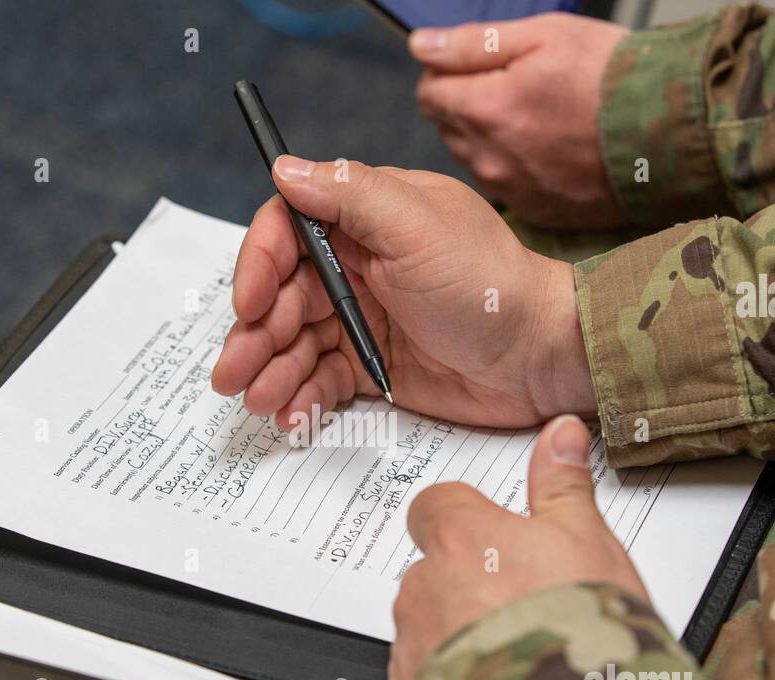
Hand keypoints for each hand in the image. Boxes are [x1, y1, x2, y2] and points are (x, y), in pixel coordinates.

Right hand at [212, 157, 594, 428]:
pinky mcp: (374, 367)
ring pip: (295, 343)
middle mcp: (359, 266)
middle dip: (256, 334)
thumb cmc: (491, 286)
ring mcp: (364, 319)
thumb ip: (351, 196)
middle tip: (234, 373)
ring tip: (260, 402)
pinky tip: (291, 417)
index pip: (289, 231)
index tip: (250, 304)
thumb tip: (286, 169)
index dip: (259, 266)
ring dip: (270, 371)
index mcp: (367, 220)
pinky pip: (321, 380)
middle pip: (282, 295)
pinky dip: (301, 398)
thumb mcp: (420, 227)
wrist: (540, 359)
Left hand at [387, 415, 647, 679]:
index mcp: (461, 539)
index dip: (464, 518)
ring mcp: (412, 646)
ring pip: (425, 627)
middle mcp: (424, 588)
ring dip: (458, 635)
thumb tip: (560, 434)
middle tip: (523, 605)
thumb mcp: (587, 542)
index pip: (435, 505)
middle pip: (432, 571)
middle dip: (469, 584)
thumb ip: (563, 485)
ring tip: (519, 656)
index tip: (493, 532)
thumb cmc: (576, 632)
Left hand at [410, 14, 626, 228]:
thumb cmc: (615, 77)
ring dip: (492, 138)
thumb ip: (472, 44)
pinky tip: (551, 150)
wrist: (671, 131)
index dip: (447, 74)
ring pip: (475, 158)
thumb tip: (421, 47)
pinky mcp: (535, 211)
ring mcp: (512, 190)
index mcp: (486, 108)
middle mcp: (490, 157)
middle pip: (449, 128)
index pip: (428, 94)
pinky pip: (505, 186)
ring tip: (540, 119)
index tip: (478, 67)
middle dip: (470, 105)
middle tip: (517, 89)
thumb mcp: (544, 35)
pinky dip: (518, 167)